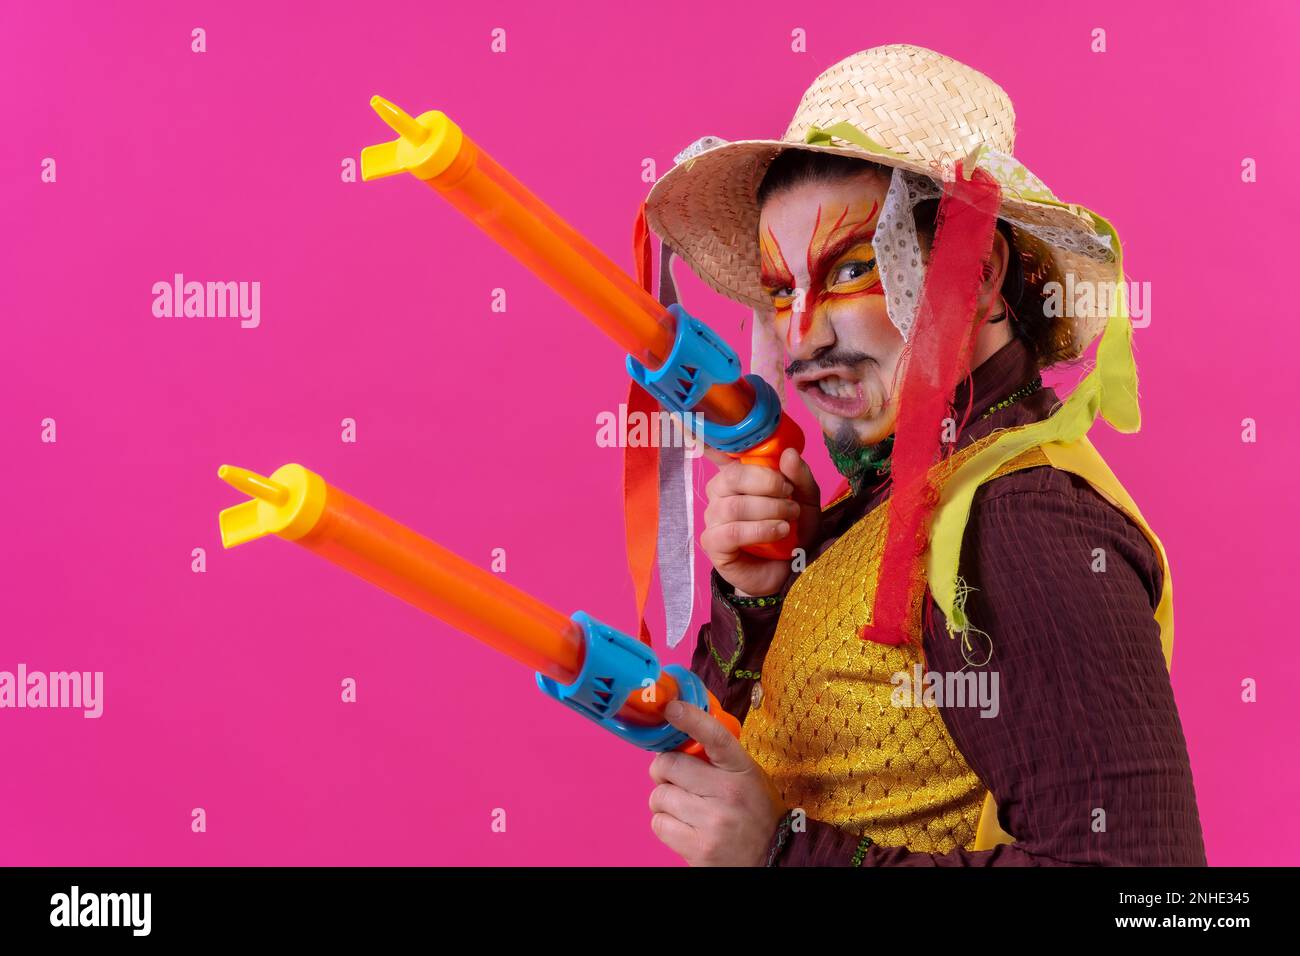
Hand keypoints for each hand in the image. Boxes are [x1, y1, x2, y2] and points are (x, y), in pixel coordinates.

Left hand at [647, 701, 785, 866]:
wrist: (771, 859)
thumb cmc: (754, 813)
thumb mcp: (747, 777)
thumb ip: (718, 758)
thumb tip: (679, 731)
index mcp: (741, 770)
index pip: (715, 737)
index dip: (691, 718)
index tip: (672, 708)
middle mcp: (728, 794)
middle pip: (668, 765)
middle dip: (663, 771)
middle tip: (673, 778)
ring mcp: (712, 822)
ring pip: (659, 797)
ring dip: (665, 802)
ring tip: (685, 809)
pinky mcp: (698, 848)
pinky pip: (659, 824)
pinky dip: (666, 825)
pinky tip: (685, 828)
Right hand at [701, 446, 819, 596]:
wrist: (786, 571)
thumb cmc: (791, 530)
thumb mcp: (806, 500)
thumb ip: (800, 476)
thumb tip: (788, 453)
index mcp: (737, 475)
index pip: (720, 451)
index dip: (721, 443)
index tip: (751, 451)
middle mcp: (719, 493)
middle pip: (731, 477)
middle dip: (767, 485)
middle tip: (790, 498)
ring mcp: (713, 518)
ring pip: (733, 506)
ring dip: (769, 510)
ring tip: (790, 519)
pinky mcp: (713, 544)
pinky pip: (730, 532)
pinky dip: (759, 530)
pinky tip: (779, 532)